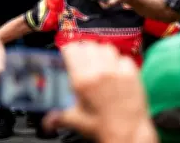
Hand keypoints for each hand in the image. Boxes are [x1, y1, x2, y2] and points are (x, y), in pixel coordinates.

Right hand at [43, 43, 157, 142]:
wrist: (128, 135)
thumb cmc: (103, 128)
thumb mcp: (75, 120)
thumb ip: (58, 116)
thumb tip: (46, 122)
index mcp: (82, 80)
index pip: (71, 49)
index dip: (69, 51)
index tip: (70, 56)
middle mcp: (99, 71)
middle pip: (88, 45)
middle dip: (85, 51)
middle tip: (85, 62)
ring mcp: (116, 71)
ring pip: (106, 47)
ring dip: (103, 53)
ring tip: (101, 64)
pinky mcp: (132, 74)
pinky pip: (124, 57)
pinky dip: (120, 62)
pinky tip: (117, 72)